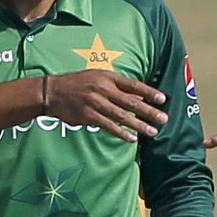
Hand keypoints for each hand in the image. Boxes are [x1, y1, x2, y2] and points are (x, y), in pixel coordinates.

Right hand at [43, 69, 167, 141]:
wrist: (53, 92)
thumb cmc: (79, 84)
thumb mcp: (99, 78)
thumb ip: (119, 87)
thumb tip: (140, 95)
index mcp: (108, 77)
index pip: (133, 84)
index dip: (149, 92)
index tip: (162, 99)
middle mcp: (103, 89)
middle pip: (131, 101)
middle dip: (149, 111)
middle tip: (164, 118)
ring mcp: (95, 103)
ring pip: (122, 115)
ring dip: (138, 125)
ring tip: (152, 131)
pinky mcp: (88, 116)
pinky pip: (108, 126)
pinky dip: (121, 133)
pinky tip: (132, 139)